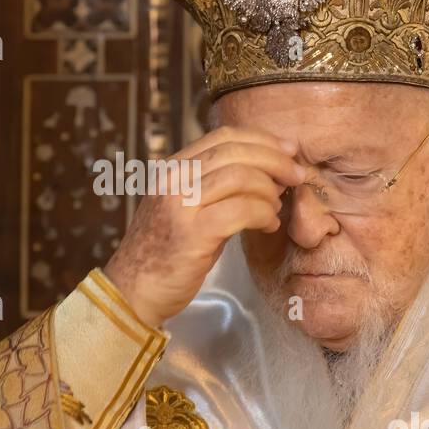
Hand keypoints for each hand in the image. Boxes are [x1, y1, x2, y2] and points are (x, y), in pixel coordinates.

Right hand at [104, 126, 303, 327]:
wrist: (132, 291)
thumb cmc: (164, 253)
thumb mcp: (183, 207)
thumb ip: (212, 186)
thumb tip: (263, 171)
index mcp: (171, 168)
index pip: (224, 137)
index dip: (262, 139)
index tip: (288, 150)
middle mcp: (172, 180)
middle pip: (235, 151)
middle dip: (275, 160)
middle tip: (296, 175)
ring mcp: (180, 205)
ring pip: (240, 177)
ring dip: (269, 190)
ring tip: (276, 207)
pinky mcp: (192, 234)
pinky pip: (242, 210)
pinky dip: (263, 214)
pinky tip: (268, 225)